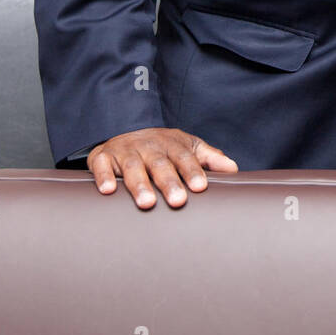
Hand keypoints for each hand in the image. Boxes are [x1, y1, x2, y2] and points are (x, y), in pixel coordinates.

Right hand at [87, 127, 236, 209]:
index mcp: (172, 145)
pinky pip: (101, 166)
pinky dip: (103, 177)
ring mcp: (124, 150)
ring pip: (132, 167)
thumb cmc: (163, 147)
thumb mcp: (188, 147)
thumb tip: (234, 170)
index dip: (193, 172)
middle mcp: (149, 146)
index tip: (201, 187)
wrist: (127, 131)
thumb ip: (209, 158)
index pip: (185, 158)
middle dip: (169, 182)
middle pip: (160, 165)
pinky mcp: (102, 156)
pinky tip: (108, 191)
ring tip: (147, 203)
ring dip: (139, 184)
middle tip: (178, 201)